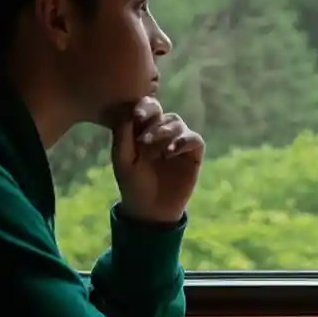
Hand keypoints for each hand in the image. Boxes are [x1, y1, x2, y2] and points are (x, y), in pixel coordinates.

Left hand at [111, 97, 204, 223]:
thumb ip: (123, 134)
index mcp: (144, 128)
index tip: (137, 116)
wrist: (150, 209)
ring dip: (167, 133)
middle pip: (164, 115)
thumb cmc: (133, 182)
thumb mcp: (122, 159)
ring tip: (159, 151)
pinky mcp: (193, 154)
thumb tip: (130, 110)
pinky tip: (171, 152)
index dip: (145, 107)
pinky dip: (184, 141)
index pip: (148, 107)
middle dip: (154, 127)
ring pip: (178, 124)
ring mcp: (179, 141)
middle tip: (144, 143)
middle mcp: (163, 131)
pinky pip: (194, 139)